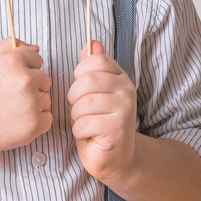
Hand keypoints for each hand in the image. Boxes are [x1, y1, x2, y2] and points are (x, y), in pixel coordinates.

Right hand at [0, 37, 51, 154]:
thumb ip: (9, 45)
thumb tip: (36, 47)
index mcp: (14, 60)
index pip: (37, 59)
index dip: (25, 68)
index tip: (11, 78)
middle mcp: (25, 79)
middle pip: (45, 79)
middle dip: (32, 86)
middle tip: (10, 95)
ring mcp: (31, 102)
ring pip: (46, 99)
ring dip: (34, 104)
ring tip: (11, 109)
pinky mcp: (34, 124)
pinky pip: (47, 118)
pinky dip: (36, 121)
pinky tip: (17, 120)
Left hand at [67, 39, 136, 182]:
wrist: (115, 158)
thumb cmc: (99, 122)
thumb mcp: (94, 92)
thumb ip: (92, 68)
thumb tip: (92, 42)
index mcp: (120, 77)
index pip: (96, 60)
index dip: (80, 73)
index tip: (82, 88)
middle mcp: (127, 90)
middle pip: (88, 81)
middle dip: (74, 97)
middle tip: (79, 110)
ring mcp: (125, 109)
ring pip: (84, 103)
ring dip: (76, 116)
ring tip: (85, 123)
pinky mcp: (118, 128)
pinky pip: (85, 123)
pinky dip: (79, 131)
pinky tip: (89, 135)